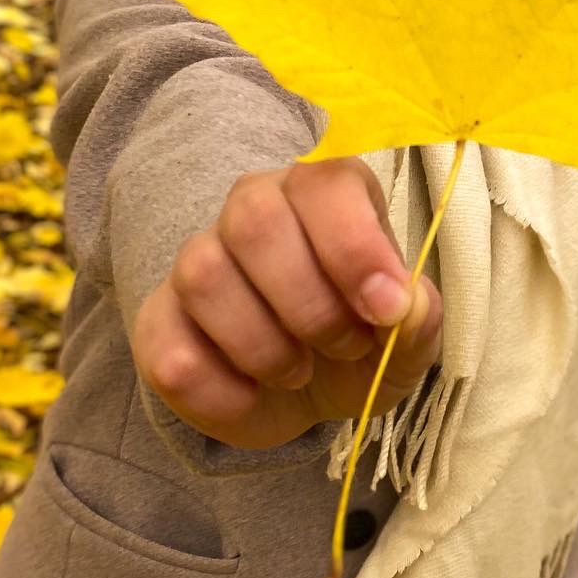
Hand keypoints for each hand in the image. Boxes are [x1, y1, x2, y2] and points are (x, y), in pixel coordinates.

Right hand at [130, 157, 443, 450]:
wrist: (301, 396)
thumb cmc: (360, 346)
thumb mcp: (405, 343)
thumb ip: (420, 321)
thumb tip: (408, 305)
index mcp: (325, 193)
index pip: (323, 181)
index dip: (353, 246)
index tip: (385, 310)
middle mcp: (255, 206)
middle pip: (254, 218)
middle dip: (309, 303)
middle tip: (344, 346)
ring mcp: (198, 259)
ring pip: (204, 276)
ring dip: (266, 347)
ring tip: (299, 369)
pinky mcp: (158, 320)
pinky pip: (173, 350)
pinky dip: (224, 394)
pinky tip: (254, 395)